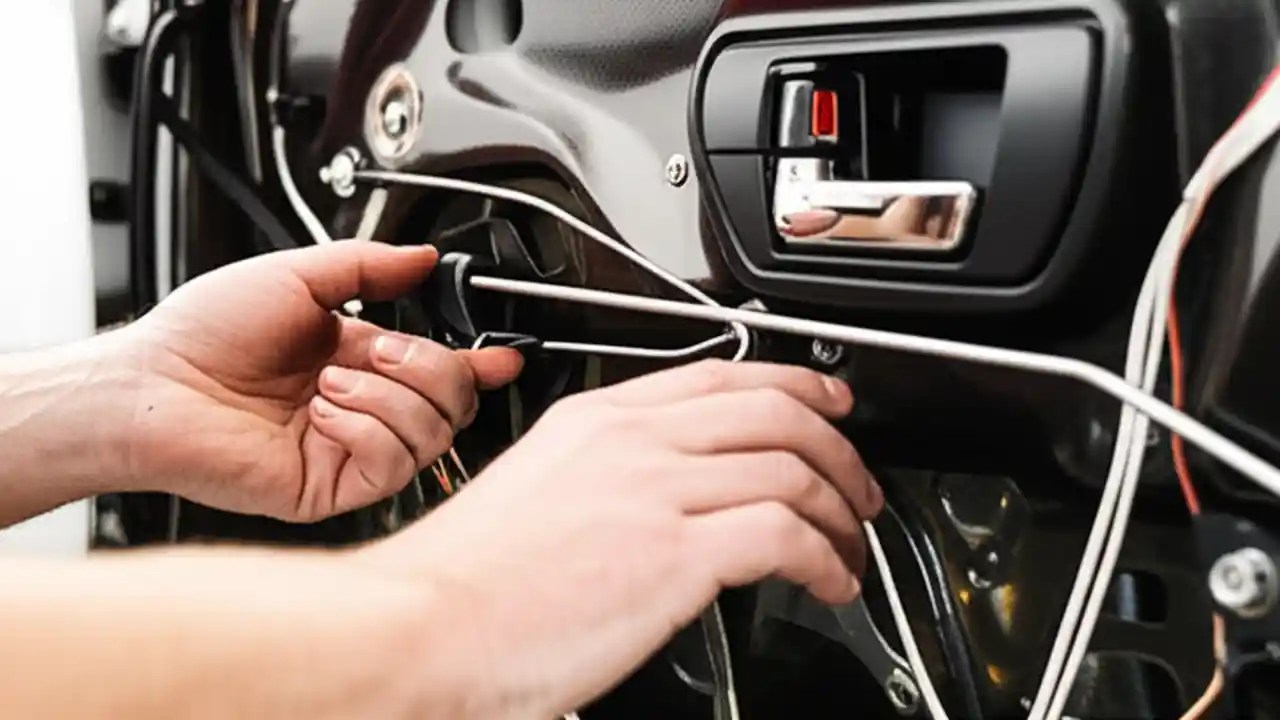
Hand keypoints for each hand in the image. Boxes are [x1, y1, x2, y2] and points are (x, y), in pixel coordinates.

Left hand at [121, 241, 522, 520]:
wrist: (153, 385)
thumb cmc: (203, 334)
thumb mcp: (296, 275)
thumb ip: (368, 265)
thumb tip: (425, 258)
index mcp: (360, 361)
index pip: (441, 371)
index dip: (481, 364)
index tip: (504, 355)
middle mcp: (361, 407)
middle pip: (452, 404)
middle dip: (432, 367)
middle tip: (381, 349)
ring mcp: (349, 450)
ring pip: (430, 434)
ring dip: (386, 394)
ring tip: (331, 381)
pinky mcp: (333, 488)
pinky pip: (391, 463)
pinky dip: (365, 426)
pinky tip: (325, 412)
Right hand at [367, 360, 883, 718]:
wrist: (421, 628)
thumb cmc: (465, 582)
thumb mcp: (536, 491)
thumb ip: (607, 476)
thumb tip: (666, 494)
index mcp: (598, 419)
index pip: (722, 373)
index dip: (795, 385)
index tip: (825, 404)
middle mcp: (632, 440)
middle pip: (774, 409)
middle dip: (838, 445)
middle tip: (859, 482)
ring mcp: (654, 489)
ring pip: (792, 467)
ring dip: (841, 510)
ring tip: (851, 545)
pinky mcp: (674, 553)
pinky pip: (786, 534)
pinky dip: (826, 558)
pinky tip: (829, 582)